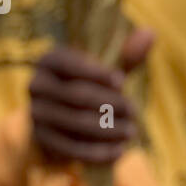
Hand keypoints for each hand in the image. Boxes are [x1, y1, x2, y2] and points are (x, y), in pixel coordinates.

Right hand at [28, 27, 152, 165]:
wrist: (70, 106)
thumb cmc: (96, 78)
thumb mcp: (110, 63)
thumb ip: (129, 51)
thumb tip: (149, 33)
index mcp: (51, 59)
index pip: (71, 65)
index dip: (96, 73)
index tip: (121, 81)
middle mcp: (37, 85)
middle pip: (76, 96)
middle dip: (109, 104)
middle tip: (133, 111)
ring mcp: (35, 113)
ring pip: (74, 123)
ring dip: (106, 130)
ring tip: (131, 132)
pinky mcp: (41, 139)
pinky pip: (68, 148)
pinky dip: (95, 152)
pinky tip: (118, 152)